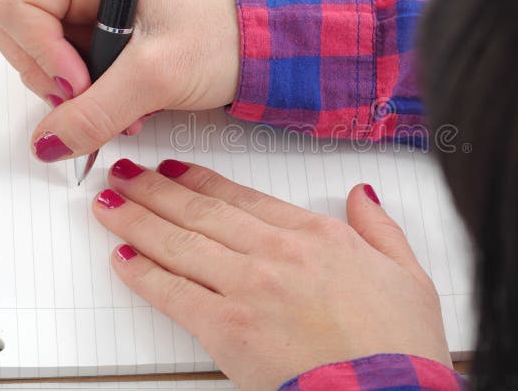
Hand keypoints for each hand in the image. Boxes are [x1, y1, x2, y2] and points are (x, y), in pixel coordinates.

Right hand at [0, 0, 239, 161]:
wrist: (260, 51)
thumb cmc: (224, 37)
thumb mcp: (156, 75)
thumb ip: (96, 111)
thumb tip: (47, 141)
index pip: (16, 9)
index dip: (38, 53)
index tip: (79, 84)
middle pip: (20, 38)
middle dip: (54, 79)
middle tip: (98, 97)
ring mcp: (91, 17)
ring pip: (44, 65)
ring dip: (78, 98)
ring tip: (127, 106)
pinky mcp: (105, 45)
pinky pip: (73, 79)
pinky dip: (94, 102)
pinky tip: (129, 107)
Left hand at [92, 159, 451, 389]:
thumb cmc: (399, 346)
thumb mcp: (407, 274)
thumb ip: (379, 227)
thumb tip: (361, 194)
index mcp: (317, 235)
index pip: (243, 197)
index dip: (202, 181)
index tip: (176, 170)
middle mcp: (276, 253)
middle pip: (202, 212)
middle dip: (156, 189)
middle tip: (126, 172)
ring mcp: (249, 288)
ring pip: (181, 243)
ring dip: (139, 219)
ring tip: (110, 202)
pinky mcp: (229, 330)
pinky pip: (175, 294)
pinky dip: (145, 274)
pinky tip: (123, 259)